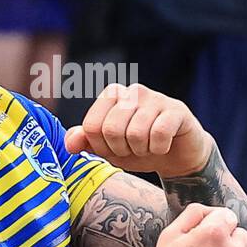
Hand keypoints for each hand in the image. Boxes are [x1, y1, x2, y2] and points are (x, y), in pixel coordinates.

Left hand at [64, 83, 211, 176]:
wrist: (177, 155)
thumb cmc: (139, 147)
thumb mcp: (109, 148)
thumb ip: (86, 142)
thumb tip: (70, 143)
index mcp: (111, 95)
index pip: (91, 126)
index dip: (101, 147)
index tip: (114, 149)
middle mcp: (132, 91)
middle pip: (111, 130)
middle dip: (121, 150)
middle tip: (133, 149)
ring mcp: (155, 98)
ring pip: (136, 133)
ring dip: (142, 150)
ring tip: (148, 147)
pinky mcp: (176, 110)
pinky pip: (159, 134)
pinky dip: (159, 148)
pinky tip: (164, 145)